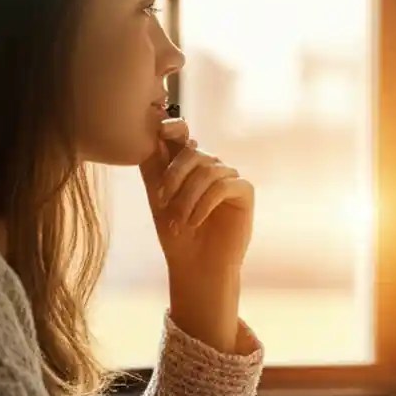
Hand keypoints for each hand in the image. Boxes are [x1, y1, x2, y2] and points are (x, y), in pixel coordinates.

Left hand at [138, 117, 253, 271]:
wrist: (196, 267)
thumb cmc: (176, 236)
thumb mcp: (157, 197)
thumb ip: (154, 165)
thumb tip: (152, 131)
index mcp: (188, 165)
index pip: (182, 135)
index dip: (173, 127)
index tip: (161, 130)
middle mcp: (210, 167)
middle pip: (193, 152)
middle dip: (174, 176)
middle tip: (162, 202)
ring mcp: (228, 177)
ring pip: (207, 170)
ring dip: (187, 197)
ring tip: (180, 222)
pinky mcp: (244, 192)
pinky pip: (223, 185)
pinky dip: (204, 204)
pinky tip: (195, 222)